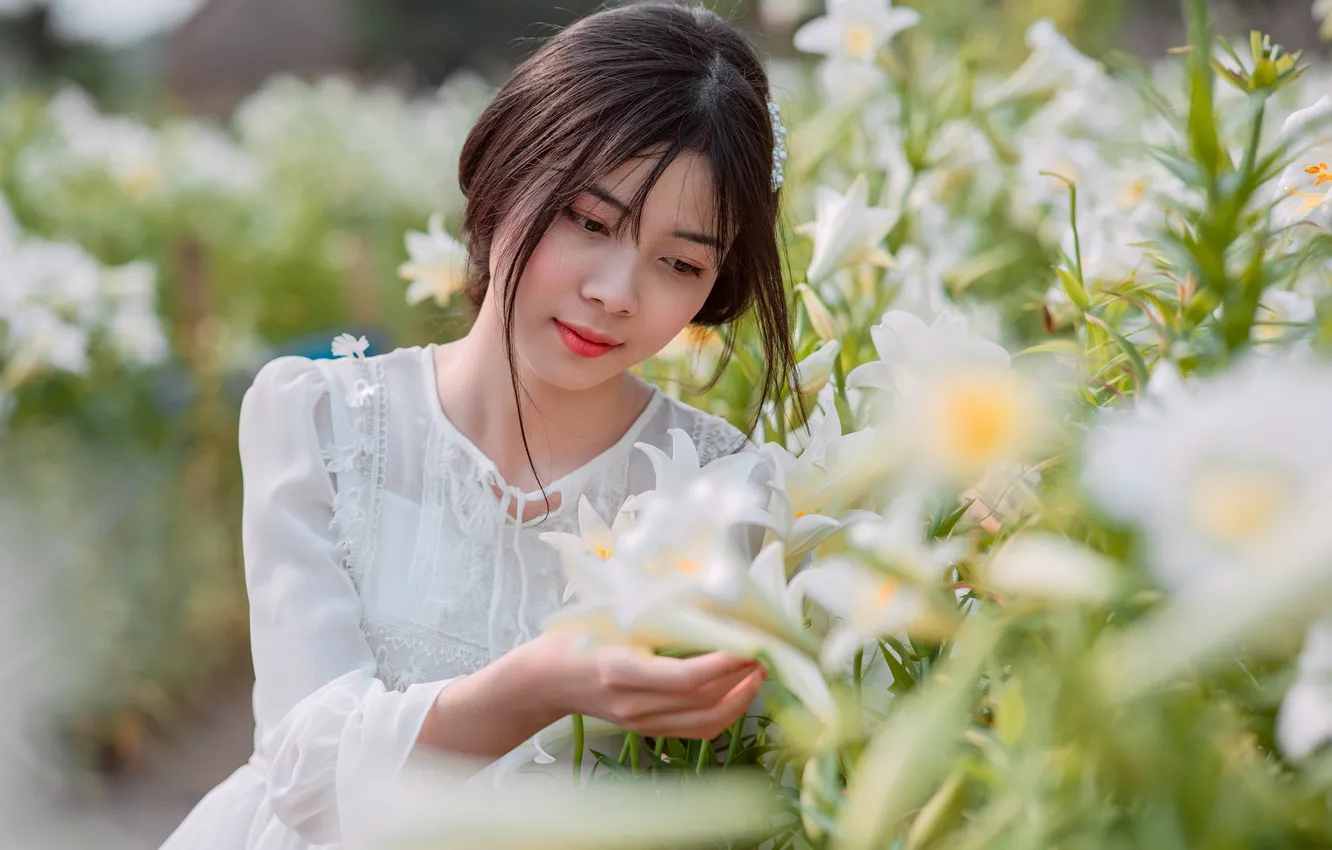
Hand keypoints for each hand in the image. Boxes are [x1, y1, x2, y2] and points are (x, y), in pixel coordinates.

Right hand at [518, 629, 765, 739]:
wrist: (544, 678)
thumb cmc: (578, 636)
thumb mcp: (615, 614)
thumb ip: (662, 611)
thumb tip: (717, 600)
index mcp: (622, 670)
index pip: (687, 677)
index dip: (725, 663)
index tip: (752, 642)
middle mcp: (634, 704)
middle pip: (703, 701)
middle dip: (742, 678)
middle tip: (769, 652)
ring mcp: (640, 722)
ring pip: (705, 722)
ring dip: (740, 700)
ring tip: (760, 673)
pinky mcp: (646, 730)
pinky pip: (695, 730)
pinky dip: (724, 714)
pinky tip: (738, 692)